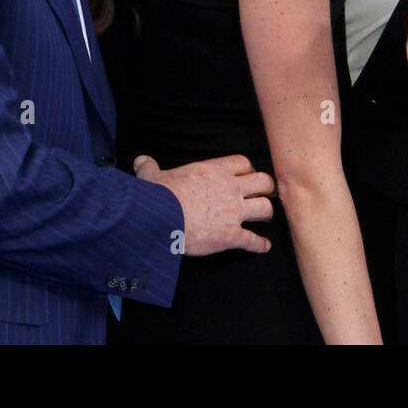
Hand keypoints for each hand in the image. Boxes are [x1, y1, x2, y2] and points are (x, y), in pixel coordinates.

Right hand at [134, 153, 274, 255]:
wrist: (161, 219)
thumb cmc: (158, 196)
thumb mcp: (152, 177)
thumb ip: (150, 168)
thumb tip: (141, 161)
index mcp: (214, 171)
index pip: (243, 163)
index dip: (248, 169)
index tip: (246, 175)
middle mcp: (230, 189)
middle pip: (263, 182)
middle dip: (266, 188)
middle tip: (264, 194)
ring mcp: (233, 212)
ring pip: (265, 209)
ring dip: (266, 214)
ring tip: (265, 218)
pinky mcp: (231, 235)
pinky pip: (253, 240)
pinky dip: (260, 245)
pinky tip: (264, 247)